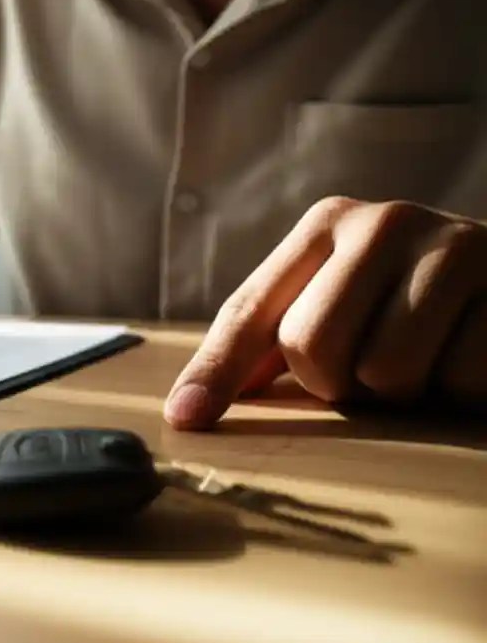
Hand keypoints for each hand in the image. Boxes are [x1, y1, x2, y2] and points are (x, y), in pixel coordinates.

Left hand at [165, 196, 486, 428]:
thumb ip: (262, 348)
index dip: (216, 372)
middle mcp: (386, 221)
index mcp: (328, 223)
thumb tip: (187, 410)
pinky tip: (475, 356)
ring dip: (405, 394)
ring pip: (386, 373)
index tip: (185, 421)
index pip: (250, 312)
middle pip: (313, 348)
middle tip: (377, 369)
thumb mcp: (336, 308)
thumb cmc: (411, 309)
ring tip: (431, 360)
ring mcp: (457, 246)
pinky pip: (463, 379)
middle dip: (341, 384)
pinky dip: (466, 390)